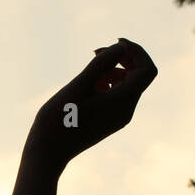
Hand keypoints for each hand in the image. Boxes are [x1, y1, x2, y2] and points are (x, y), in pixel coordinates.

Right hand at [27, 38, 156, 176]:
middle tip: (96, 51)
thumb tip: (121, 47)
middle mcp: (126, 111)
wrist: (47, 153)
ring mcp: (119, 117)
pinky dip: (107, 83)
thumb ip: (100, 65)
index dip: (136, 51)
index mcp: (122, 102)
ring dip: (112, 70)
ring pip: (127, 84)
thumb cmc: (58, 121)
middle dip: (122, 58)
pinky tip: (86, 85)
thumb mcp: (77, 87)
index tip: (115, 42)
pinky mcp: (110, 120)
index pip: (147, 70)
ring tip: (87, 72)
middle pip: (139, 75)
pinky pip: (118, 95)